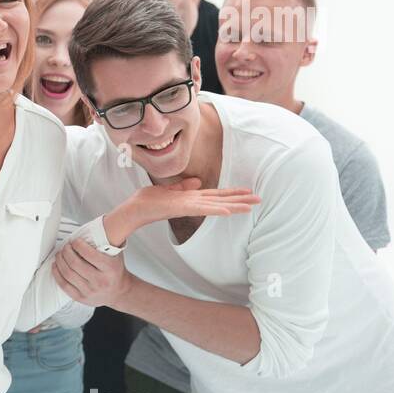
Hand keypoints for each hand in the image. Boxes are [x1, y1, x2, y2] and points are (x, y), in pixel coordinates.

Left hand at [52, 238, 129, 307]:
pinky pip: (64, 284)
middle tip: (65, 246)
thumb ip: (105, 243)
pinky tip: (56, 266)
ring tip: (60, 254)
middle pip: (75, 263)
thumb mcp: (115, 255)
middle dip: (66, 251)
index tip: (75, 241)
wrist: (118, 292)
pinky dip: (57, 273)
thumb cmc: (115, 271)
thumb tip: (92, 228)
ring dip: (60, 261)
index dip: (78, 245)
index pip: (89, 254)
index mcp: (110, 268)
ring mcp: (90, 291)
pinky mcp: (81, 298)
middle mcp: (100, 281)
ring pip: (67, 273)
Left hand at [105, 178, 259, 244]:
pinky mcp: (181, 209)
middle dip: (240, 200)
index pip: (215, 195)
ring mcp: (188, 207)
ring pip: (215, 206)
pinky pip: (201, 209)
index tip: (248, 192)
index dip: (232, 193)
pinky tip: (227, 211)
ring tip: (250, 207)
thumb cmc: (149, 201)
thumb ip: (184, 187)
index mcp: (191, 198)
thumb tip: (198, 181)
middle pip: (221, 200)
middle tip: (259, 200)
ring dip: (233, 206)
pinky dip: (215, 210)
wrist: (134, 210)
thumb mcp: (169, 190)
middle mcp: (192, 204)